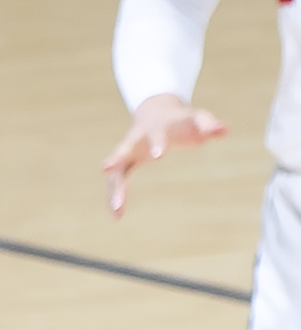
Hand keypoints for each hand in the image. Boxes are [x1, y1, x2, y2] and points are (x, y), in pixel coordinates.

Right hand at [101, 92, 228, 216]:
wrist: (156, 113)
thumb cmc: (181, 120)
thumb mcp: (197, 119)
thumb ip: (209, 125)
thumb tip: (223, 129)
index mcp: (156, 128)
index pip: (156, 135)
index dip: (157, 144)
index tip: (158, 156)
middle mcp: (136, 139)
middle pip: (124, 149)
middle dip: (117, 158)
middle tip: (106, 168)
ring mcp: (127, 151)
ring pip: (116, 169)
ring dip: (114, 187)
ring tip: (117, 209)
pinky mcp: (125, 163)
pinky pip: (116, 181)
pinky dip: (115, 196)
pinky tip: (117, 216)